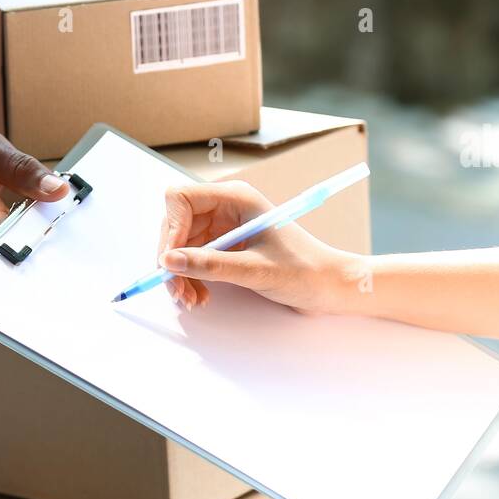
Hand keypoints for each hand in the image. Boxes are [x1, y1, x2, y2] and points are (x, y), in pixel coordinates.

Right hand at [158, 180, 354, 310]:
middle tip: (177, 290)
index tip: (171, 261)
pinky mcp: (226, 248)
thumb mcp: (255, 270)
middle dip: (172, 259)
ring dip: (180, 274)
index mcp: (236, 198)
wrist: (329, 287)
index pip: (181, 199)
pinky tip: (200, 296)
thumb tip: (169, 262)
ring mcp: (224, 229)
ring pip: (181, 246)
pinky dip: (191, 279)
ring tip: (190, 299)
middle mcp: (226, 209)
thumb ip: (210, 265)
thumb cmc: (304, 270)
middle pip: (176, 225)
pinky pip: (194, 260)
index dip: (170, 228)